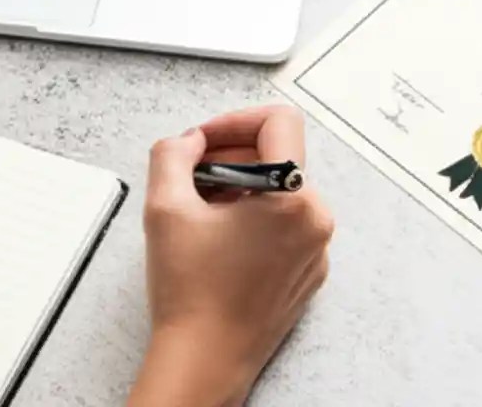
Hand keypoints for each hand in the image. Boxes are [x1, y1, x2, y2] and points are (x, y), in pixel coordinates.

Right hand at [128, 106, 333, 406]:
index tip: (203, 142)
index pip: (278, 121)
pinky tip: (219, 242)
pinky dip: (254, 220)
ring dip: (240, 189)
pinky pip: (287, 225)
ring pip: (281, 192)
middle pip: (277, 157)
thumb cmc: (191, 294)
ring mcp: (316, 250)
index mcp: (293, 198)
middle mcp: (316, 221)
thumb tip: (189, 141)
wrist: (204, 360)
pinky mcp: (308, 273)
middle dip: (229, 157)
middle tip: (190, 179)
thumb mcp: (165, 207)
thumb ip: (172, 154)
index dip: (234, 121)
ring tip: (201, 214)